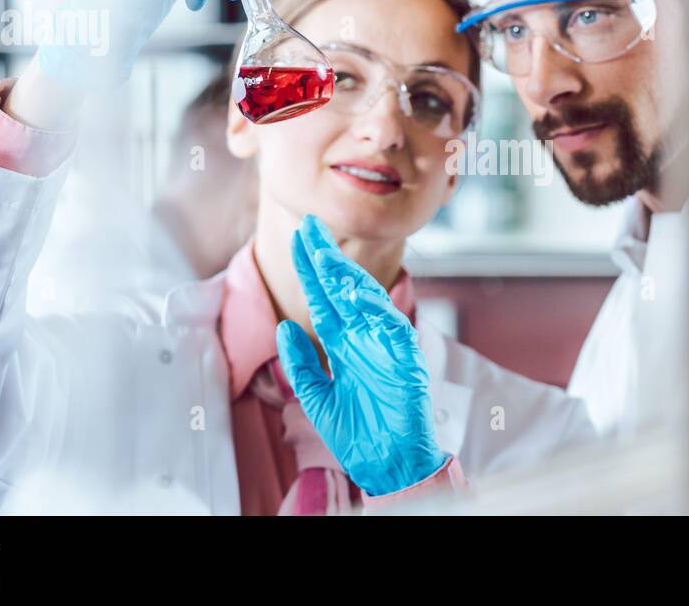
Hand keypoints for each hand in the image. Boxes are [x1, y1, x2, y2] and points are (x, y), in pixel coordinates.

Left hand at [275, 215, 448, 496]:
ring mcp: (385, 344)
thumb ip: (301, 364)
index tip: (295, 240)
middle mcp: (364, 337)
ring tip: (323, 252)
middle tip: (307, 225)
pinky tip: (353, 290)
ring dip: (344, 275)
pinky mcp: (405, 356)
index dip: (309, 270)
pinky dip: (372, 307)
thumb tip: (283, 327)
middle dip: (324, 258)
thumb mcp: (317, 398)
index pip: (323, 299)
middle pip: (341, 289)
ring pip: (364, 300)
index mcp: (344, 344)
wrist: (390, 462)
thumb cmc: (359, 434)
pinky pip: (389, 324)